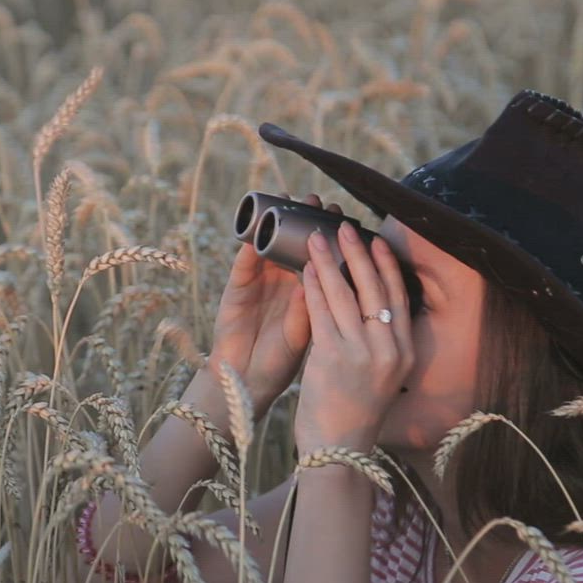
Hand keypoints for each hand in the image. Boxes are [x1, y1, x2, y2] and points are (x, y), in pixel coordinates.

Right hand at [208, 193, 342, 417]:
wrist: (248, 382)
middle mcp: (281, 281)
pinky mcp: (235, 291)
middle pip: (293, 243)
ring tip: (288, 203)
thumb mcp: (310, 333)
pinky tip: (255, 231)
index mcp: (304, 290)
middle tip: (318, 199)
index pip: (319, 257)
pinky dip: (248, 247)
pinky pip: (242, 265)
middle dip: (306, 220)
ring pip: (268, 245)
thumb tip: (340, 285)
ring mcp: (257, 283)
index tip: (347, 218)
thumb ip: (319, 309)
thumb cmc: (282, 360)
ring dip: (276, 223)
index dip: (331, 237)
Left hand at [293, 221, 414, 456]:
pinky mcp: (333, 357)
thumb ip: (380, 345)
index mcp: (404, 352)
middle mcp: (388, 349)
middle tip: (345, 227)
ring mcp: (362, 353)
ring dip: (330, 262)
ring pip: (345, 295)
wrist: (339, 452)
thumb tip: (372, 310)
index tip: (376, 241)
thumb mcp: (381, 377)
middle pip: (374, 289)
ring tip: (317, 238)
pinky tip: (305, 270)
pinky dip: (314, 287)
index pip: (399, 298)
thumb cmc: (354, 413)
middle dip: (358, 253)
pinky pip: (321, 312)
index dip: (387, 266)